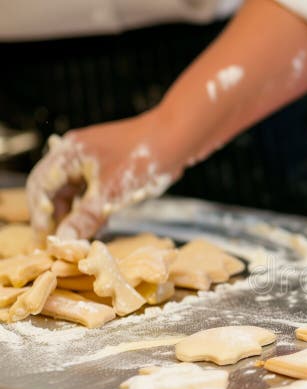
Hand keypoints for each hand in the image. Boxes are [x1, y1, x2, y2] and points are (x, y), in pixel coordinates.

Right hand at [26, 110, 184, 238]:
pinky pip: (92, 191)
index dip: (40, 214)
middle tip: (59, 243)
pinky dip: (92, 208)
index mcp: (68, 153)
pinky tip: (99, 226)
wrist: (178, 139)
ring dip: (76, 215)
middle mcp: (76, 155)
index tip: (45, 240)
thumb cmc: (142, 160)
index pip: (41, 186)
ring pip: (75, 192)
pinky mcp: (110, 168)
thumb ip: (85, 218)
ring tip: (80, 239)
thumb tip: (65, 240)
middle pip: (54, 190)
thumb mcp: (111, 194)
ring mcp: (93, 161)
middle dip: (57, 217)